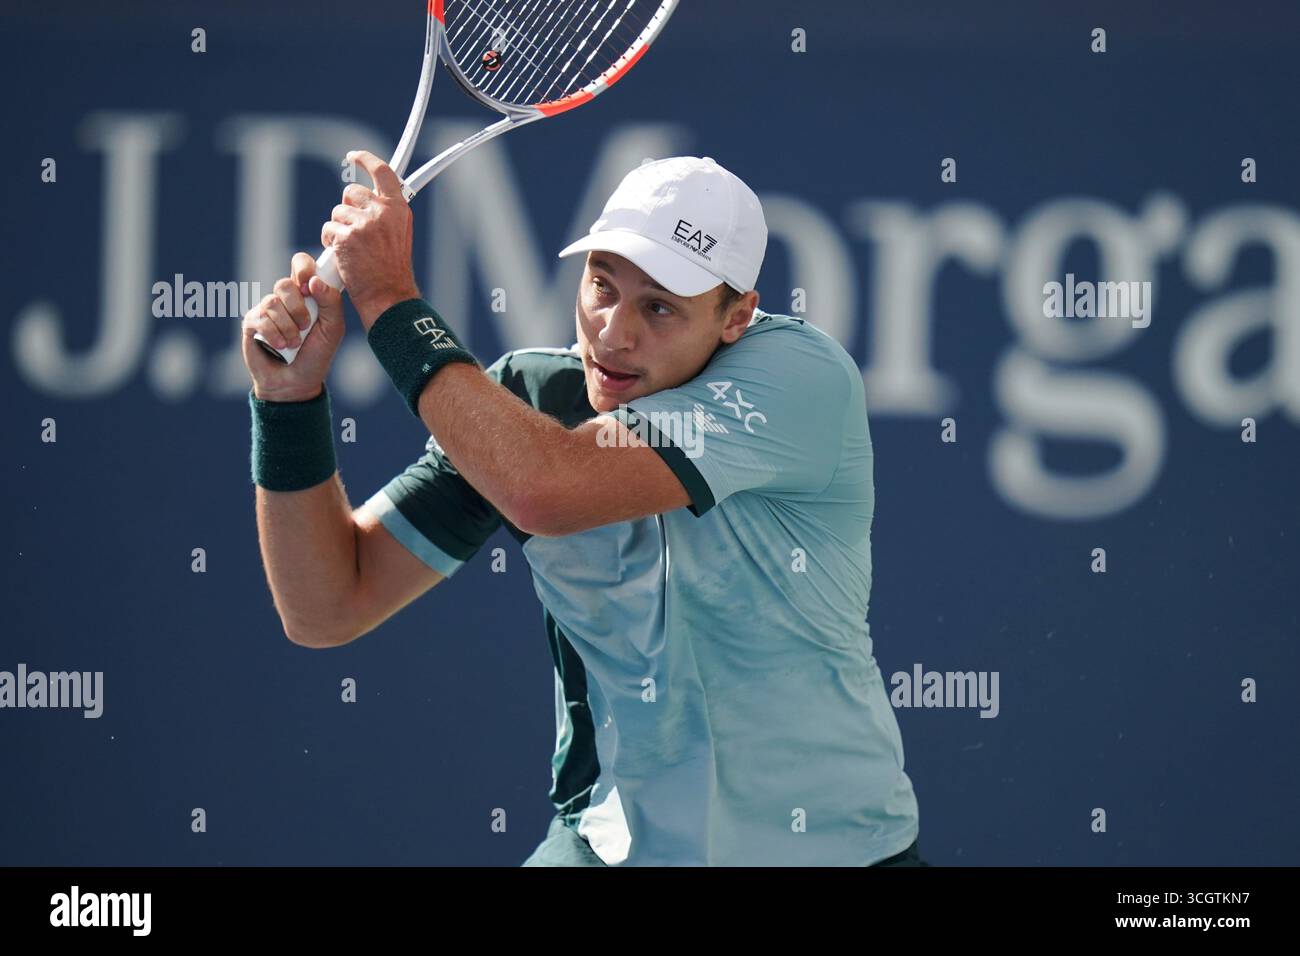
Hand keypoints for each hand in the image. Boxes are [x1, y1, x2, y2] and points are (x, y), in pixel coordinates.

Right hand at [241, 252, 344, 401]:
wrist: (296, 382)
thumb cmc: (317, 354)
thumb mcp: (333, 329)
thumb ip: (331, 302)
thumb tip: (314, 281)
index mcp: (305, 294)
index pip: (300, 264)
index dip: (303, 268)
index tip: (309, 285)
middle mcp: (284, 298)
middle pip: (284, 283)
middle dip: (298, 308)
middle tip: (305, 326)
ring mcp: (266, 310)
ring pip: (272, 303)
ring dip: (287, 327)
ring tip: (293, 343)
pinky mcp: (251, 323)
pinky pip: (260, 319)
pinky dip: (274, 335)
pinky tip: (279, 346)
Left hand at [325, 150, 420, 328]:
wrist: (388, 295)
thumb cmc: (391, 270)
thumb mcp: (398, 234)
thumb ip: (385, 213)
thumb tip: (363, 199)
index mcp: (398, 208)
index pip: (382, 172)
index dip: (366, 160)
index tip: (354, 156)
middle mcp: (382, 211)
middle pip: (351, 192)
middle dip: (347, 209)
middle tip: (354, 230)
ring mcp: (363, 224)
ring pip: (337, 213)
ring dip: (339, 230)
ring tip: (353, 250)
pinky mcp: (346, 237)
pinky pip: (328, 230)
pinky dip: (331, 243)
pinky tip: (344, 257)